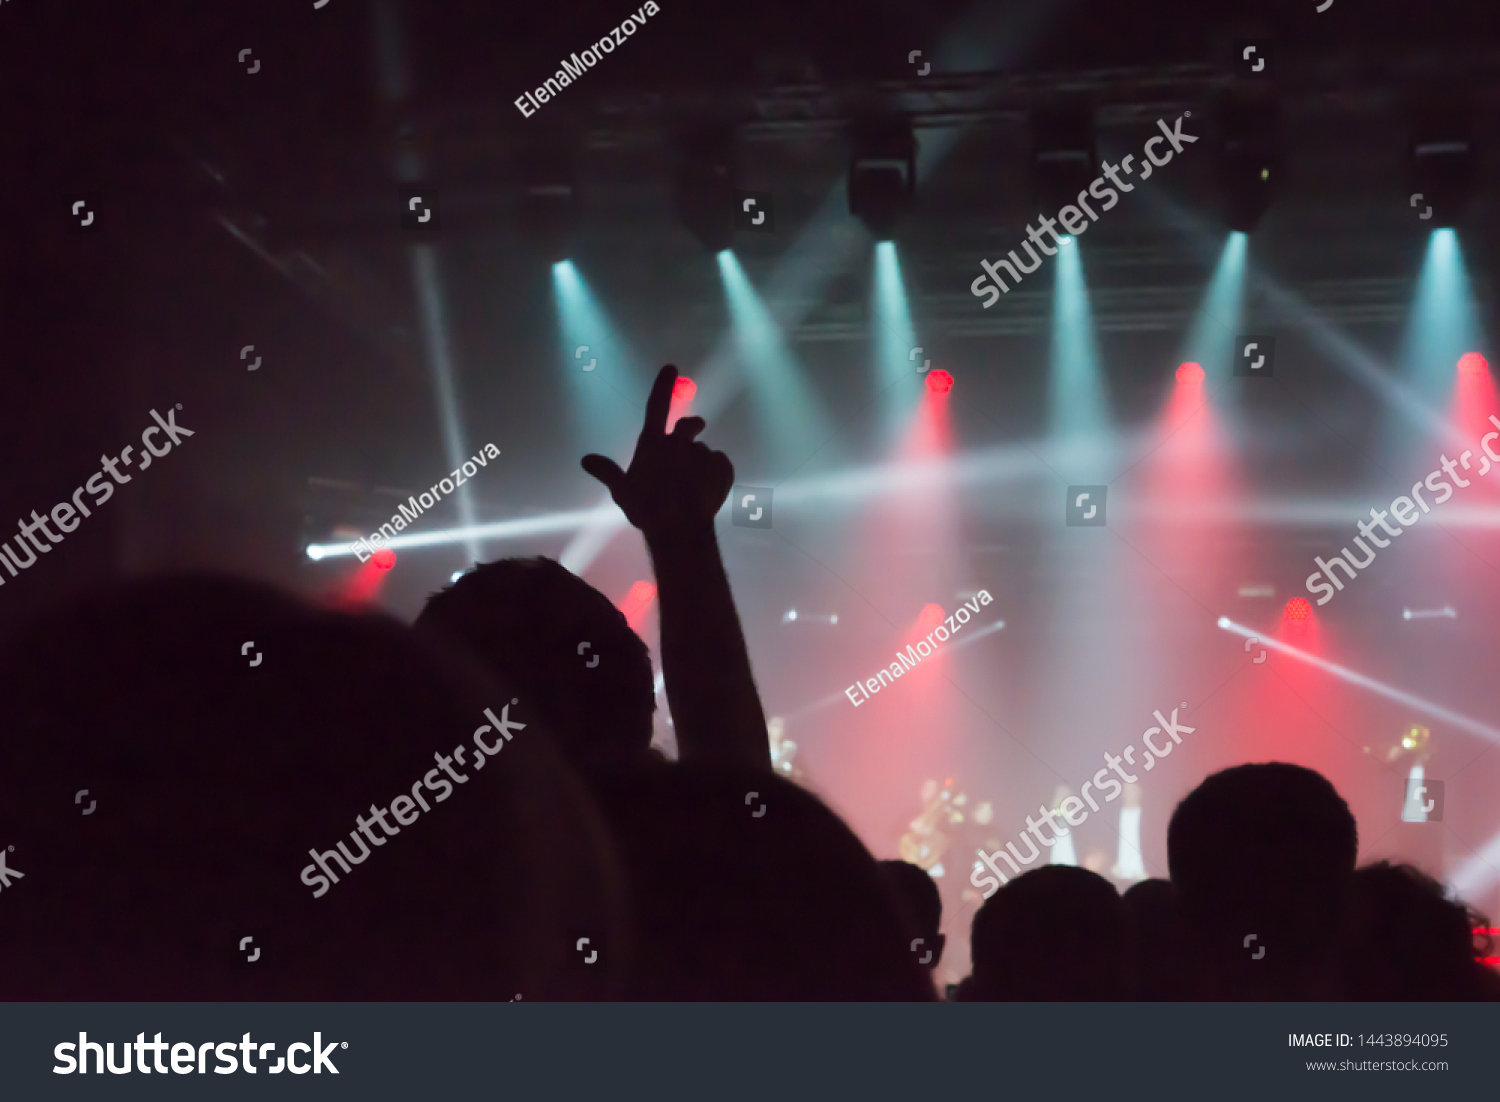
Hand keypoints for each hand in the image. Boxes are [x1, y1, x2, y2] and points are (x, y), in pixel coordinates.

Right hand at [582, 365, 733, 537]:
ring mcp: (703, 455)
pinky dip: (717, 474)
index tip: (672, 368)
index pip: (656, 407)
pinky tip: (709, 491)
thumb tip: (585, 459)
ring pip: (704, 453)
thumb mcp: (622, 492)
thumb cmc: (647, 509)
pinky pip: (721, 465)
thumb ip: (607, 472)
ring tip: (694, 488)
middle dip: (691, 426)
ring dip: (700, 463)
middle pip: (689, 425)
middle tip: (694, 433)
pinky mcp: (722, 468)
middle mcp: (679, 443)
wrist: (680, 529)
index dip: (662, 386)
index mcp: (653, 444)